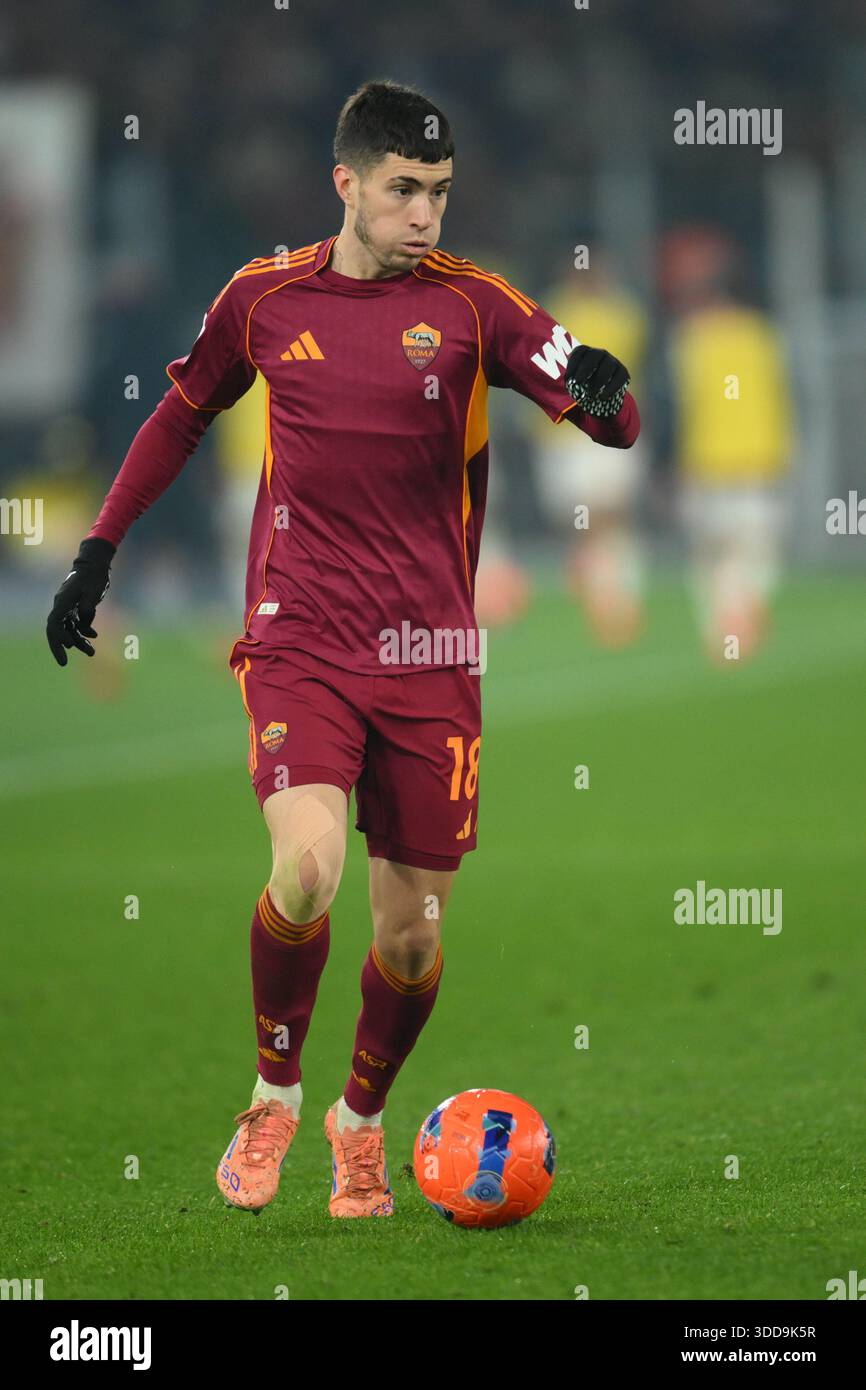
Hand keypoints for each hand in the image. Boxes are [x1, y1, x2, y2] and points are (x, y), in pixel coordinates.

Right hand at [46, 537, 115, 665]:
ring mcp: (69, 606)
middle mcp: (62, 605)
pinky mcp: (76, 606)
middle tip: (64, 663)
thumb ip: (88, 609)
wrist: (95, 563)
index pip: (54, 625)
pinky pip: (77, 623)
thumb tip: (84, 628)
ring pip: (69, 628)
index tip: (66, 653)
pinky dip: (84, 631)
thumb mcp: (93, 592)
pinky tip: (93, 637)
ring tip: (91, 653)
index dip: (57, 641)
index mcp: (63, 601)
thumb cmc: (94, 576)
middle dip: (60, 647)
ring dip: (78, 641)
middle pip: (56, 630)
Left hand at [564, 344, 629, 418]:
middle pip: (594, 355)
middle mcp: (600, 354)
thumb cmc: (584, 387)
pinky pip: (618, 378)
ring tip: (591, 394)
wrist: (602, 396)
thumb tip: (562, 389)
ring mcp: (613, 362)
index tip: (568, 378)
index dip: (573, 363)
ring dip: (598, 380)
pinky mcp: (623, 372)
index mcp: (586, 353)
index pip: (579, 352)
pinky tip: (602, 397)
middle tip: (578, 382)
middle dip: (585, 368)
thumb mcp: (574, 385)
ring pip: (607, 366)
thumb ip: (570, 384)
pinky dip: (611, 388)